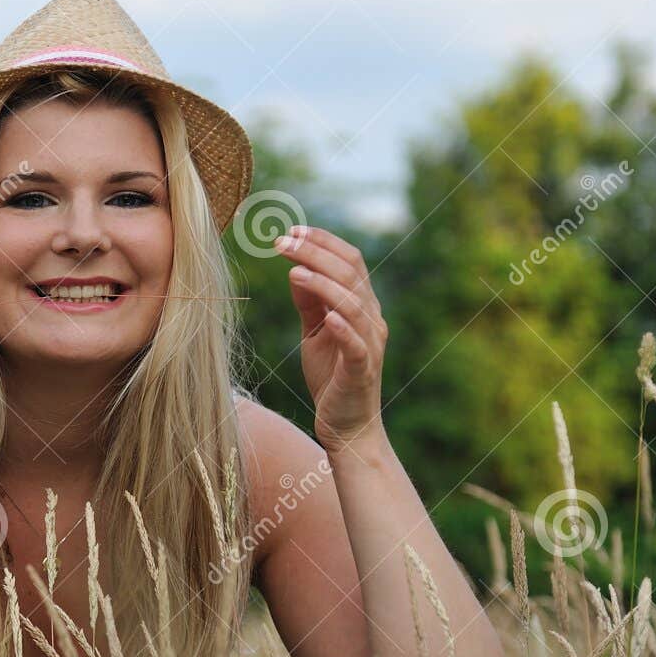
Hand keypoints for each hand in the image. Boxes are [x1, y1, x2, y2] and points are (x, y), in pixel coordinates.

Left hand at [275, 224, 388, 453]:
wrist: (347, 425)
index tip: (292, 230)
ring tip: (293, 271)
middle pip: (351, 273)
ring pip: (353, 303)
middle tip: (283, 242)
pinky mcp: (362, 368)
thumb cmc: (331, 377)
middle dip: (316, 254)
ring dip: (323, 284)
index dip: (323, 242)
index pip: (350, 261)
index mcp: (362, 305)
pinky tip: (326, 316)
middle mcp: (372, 318)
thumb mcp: (313, 333)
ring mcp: (370, 343)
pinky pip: (356, 343)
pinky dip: (343, 327)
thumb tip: (294, 268)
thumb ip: (309, 302)